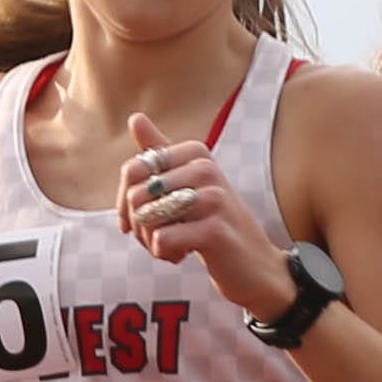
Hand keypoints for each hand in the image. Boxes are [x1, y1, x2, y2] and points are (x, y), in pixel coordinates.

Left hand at [119, 116, 293, 319]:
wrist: (255, 265)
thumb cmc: (215, 223)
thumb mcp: (188, 184)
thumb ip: (160, 152)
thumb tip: (135, 116)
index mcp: (196, 153)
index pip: (133, 170)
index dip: (125, 201)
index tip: (141, 220)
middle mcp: (206, 169)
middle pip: (136, 195)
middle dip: (138, 225)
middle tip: (159, 238)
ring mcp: (213, 199)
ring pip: (146, 217)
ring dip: (150, 242)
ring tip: (173, 246)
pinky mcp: (214, 230)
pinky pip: (161, 240)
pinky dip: (164, 254)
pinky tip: (183, 255)